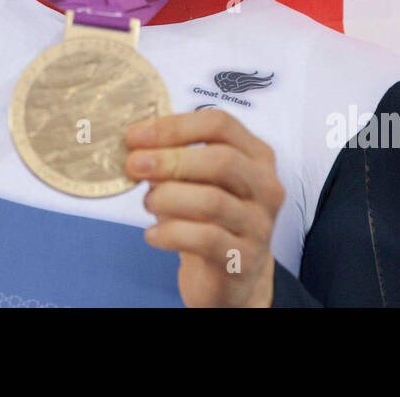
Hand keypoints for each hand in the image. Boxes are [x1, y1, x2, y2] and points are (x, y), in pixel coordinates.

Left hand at [125, 109, 285, 306]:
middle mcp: (265, 186)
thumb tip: (134, 144)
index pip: (220, 124)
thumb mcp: (196, 180)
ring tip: (147, 202)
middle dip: (170, 159)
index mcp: (255, 155)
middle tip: (134, 165)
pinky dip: (171, 233)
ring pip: (212, 201)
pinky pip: (205, 240)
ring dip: (168, 198)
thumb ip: (173, 158)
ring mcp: (259, 224)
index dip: (174, 126)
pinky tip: (152, 234)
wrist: (229, 275)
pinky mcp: (244, 259)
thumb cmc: (209, 217)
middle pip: (221, 160)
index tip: (135, 136)